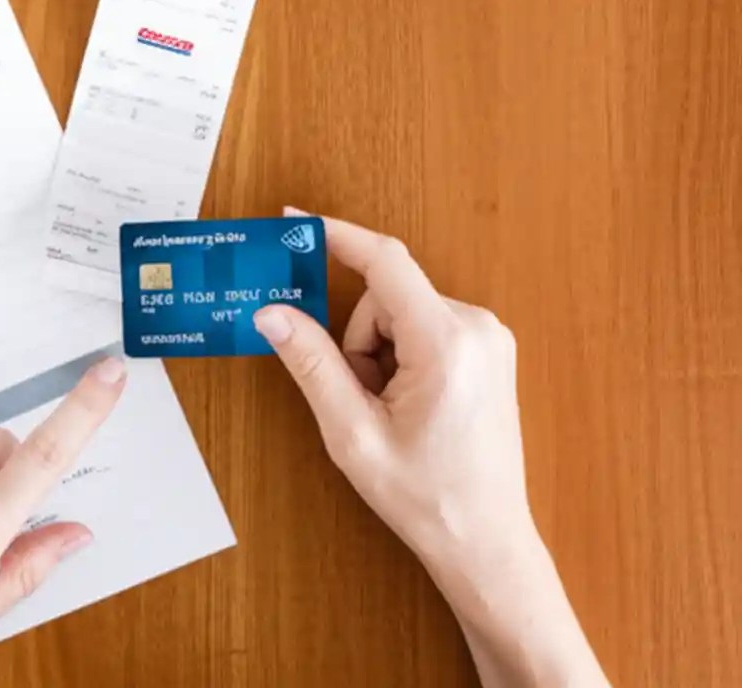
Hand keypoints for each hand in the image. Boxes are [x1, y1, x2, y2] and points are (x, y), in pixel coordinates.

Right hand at [254, 212, 529, 562]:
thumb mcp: (352, 432)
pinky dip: (402, 359)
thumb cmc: (425, 495)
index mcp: (446, 343)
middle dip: (358, 342)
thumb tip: (272, 314)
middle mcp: (477, 327)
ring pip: (402, 315)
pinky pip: (425, 329)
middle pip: (386, 297)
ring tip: (388, 412)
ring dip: (379, 355)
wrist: (484, 539)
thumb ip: (311, 364)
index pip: (384, 262)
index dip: (336, 236)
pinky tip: (408, 406)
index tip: (295, 222)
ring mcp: (489, 338)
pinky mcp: (489, 350)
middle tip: (360, 401)